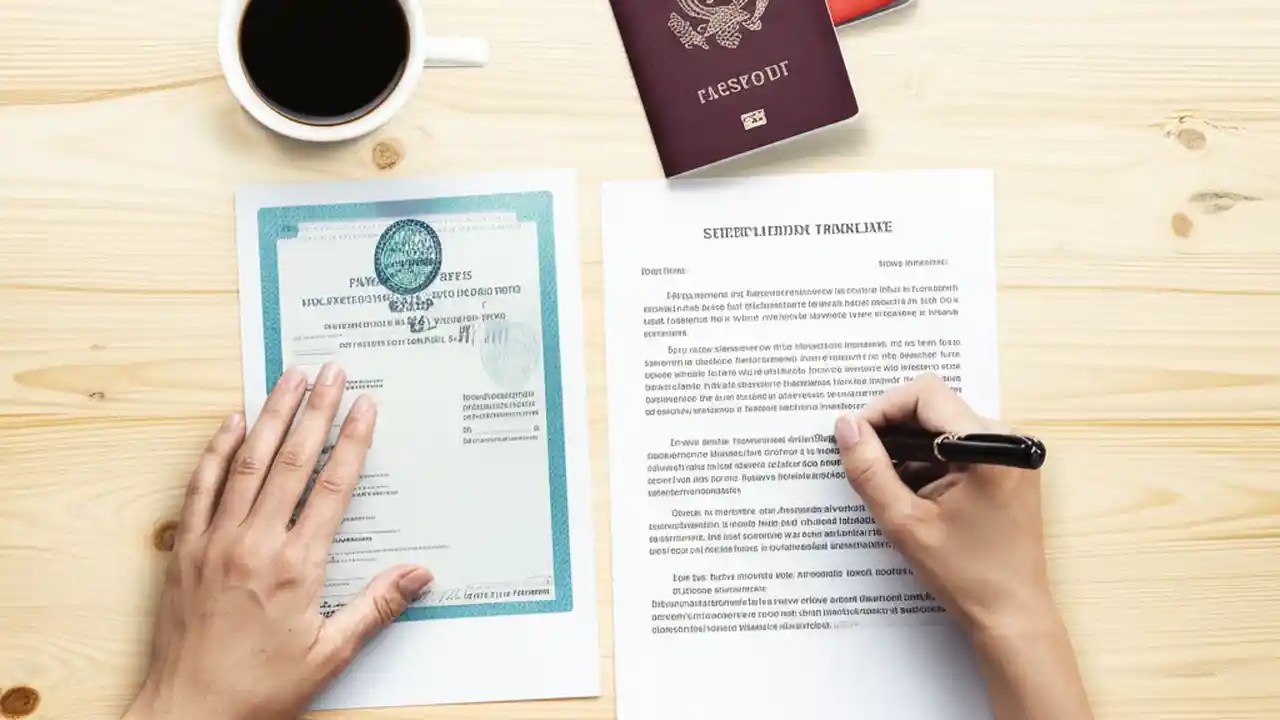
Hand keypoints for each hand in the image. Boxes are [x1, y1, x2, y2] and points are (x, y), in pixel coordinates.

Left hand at [125, 365, 433, 719]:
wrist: (189, 714)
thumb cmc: (260, 689)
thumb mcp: (330, 654)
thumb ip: (376, 607)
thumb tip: (419, 575)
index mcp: (296, 566)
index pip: (331, 486)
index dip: (352, 441)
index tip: (365, 406)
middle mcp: (254, 543)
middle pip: (291, 460)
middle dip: (316, 410)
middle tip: (332, 371)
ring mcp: (214, 540)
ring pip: (246, 462)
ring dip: (271, 415)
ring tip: (289, 378)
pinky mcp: (184, 548)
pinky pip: (201, 486)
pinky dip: (216, 450)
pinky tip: (230, 422)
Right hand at [835, 374, 1090, 719]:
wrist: (1011, 615)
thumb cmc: (965, 575)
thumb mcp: (905, 522)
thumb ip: (871, 470)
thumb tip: (846, 427)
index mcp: (990, 447)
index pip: (926, 395)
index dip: (883, 409)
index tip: (855, 437)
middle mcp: (1008, 441)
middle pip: (935, 407)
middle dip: (893, 430)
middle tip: (863, 461)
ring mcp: (1011, 455)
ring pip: (943, 427)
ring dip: (909, 448)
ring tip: (887, 486)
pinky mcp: (1006, 469)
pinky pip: (958, 446)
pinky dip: (928, 462)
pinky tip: (911, 494)